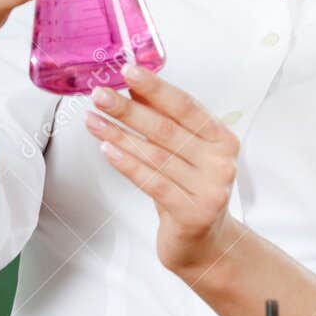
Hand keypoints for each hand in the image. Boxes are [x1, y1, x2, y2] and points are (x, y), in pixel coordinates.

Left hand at [85, 64, 242, 278]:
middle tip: (100, 94)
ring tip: (92, 120)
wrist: (203, 244)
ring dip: (119, 134)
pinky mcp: (193, 213)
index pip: (186, 107)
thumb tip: (134, 86)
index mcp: (222, 140)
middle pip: (167, 129)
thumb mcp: (181, 153)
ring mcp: (210, 190)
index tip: (128, 71)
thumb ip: (164, 120)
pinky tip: (107, 149)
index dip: (156, 88)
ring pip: (156, 155)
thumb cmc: (189, 192)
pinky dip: (128, 164)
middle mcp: (221, 163)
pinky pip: (153, 182)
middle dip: (128, 109)